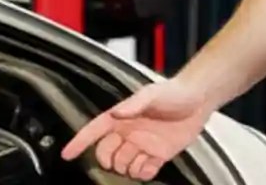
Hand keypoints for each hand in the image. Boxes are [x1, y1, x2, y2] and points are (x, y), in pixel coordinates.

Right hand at [60, 78, 212, 180]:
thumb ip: (133, 105)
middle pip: (106, 154)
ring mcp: (142, 145)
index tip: (67, 154)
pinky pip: (143, 172)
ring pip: (124, 166)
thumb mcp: (151, 94)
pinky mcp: (157, 155)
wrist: (198, 100)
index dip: (79, 142)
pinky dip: (145, 173)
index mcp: (121, 117)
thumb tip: (116, 113)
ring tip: (142, 158)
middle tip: (119, 158)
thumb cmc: (173, 91)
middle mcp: (128, 132)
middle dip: (109, 161)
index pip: (94, 131)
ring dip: (129, 168)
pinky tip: (152, 164)